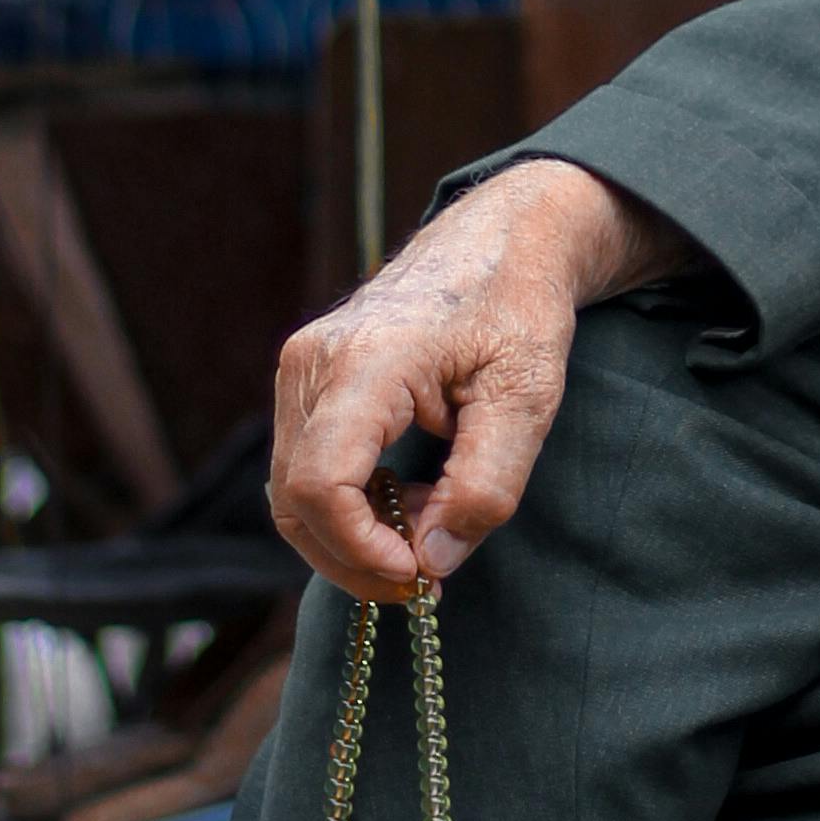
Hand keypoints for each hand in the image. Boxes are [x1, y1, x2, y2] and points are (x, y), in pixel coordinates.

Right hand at [269, 159, 683, 601]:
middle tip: (424, 581)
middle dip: (354, 557)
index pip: (320, 485)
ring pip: (294, 489)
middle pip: (295, 499)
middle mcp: (313, 363)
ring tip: (430, 526)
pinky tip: (412, 497)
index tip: (417, 574)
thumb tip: (433, 562)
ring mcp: (302, 368)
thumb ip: (485, 485)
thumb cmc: (517, 308)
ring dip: (354, 532)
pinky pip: (307, 463)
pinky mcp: (308, 379)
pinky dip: (351, 502)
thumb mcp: (526, 397)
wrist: (500, 239)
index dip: (359, 549)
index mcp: (365, 363)